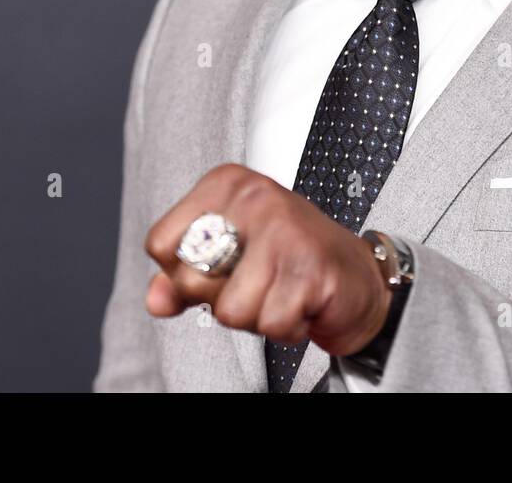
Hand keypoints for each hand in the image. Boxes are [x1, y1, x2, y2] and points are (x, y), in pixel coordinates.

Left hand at [144, 164, 391, 356]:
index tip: (219, 267)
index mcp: (226, 185)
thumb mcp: (229, 257)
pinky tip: (300, 302)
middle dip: (221, 299)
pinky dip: (285, 327)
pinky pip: (268, 323)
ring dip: (256, 316)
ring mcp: (284, 230)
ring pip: (229, 309)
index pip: (161, 243)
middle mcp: (254, 197)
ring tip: (280, 292)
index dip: (182, 272)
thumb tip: (156, 299)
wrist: (355, 277)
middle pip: (191, 279)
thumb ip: (185, 275)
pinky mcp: (309, 267)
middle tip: (257, 282)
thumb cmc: (291, 259)